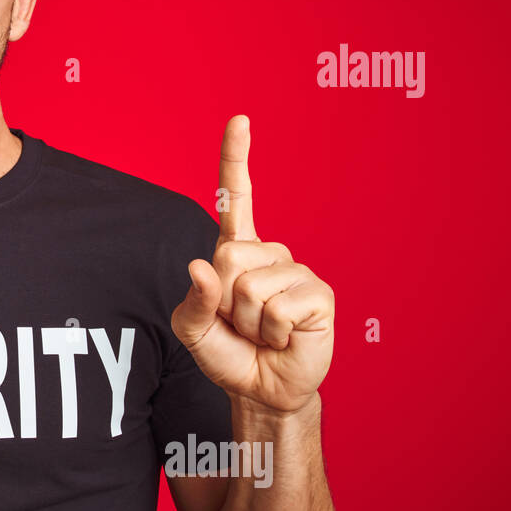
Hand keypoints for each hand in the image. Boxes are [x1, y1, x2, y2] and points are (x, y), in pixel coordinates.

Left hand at [169, 115, 334, 412]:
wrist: (262, 391)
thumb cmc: (228, 354)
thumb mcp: (192, 330)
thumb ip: (192, 300)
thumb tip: (201, 267)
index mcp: (237, 252)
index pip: (235, 198)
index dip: (236, 159)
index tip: (240, 120)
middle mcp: (269, 255)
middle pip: (227, 258)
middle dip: (222, 300)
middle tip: (238, 324)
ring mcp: (296, 272)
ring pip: (250, 288)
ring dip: (247, 322)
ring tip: (261, 334)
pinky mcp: (318, 295)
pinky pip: (277, 307)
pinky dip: (271, 331)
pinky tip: (283, 338)